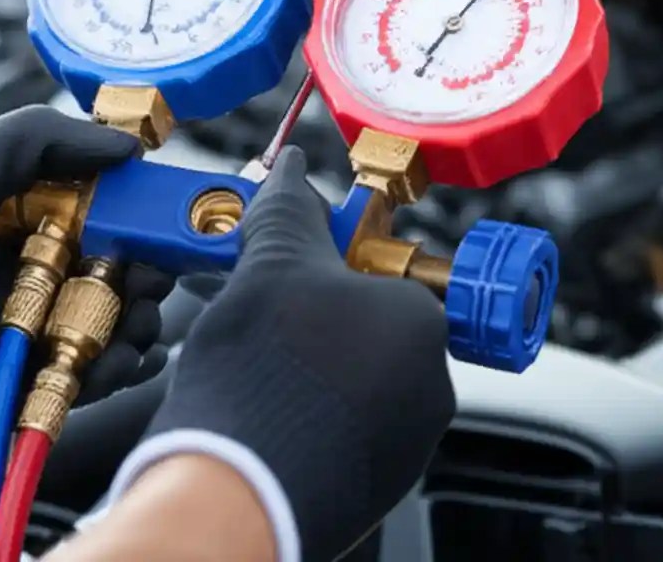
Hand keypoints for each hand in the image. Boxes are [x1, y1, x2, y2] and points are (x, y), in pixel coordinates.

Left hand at [0, 107, 172, 439]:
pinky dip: (114, 372)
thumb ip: (44, 137)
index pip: (97, 220)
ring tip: (140, 318)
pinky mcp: (9, 381)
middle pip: (110, 277)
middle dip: (145, 275)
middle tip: (155, 274)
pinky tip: (132, 357)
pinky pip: (78, 380)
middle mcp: (21, 274)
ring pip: (102, 328)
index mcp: (14, 220)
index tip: (169, 221)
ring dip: (136, 323)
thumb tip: (123, 143)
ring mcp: (16, 330)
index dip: (136, 221)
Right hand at [142, 147, 455, 560]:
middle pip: (367, 332)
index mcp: (419, 319)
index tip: (286, 281)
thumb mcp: (269, 268)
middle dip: (315, 326)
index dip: (319, 274)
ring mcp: (406, 442)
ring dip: (312, 374)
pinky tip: (266, 418)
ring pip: (356, 386)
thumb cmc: (260, 377)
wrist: (233, 490)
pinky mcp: (377, 487)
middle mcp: (430, 382)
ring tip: (256, 376)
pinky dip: (311, 423)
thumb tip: (292, 172)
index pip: (374, 276)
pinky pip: (346, 436)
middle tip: (263, 328)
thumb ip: (288, 213)